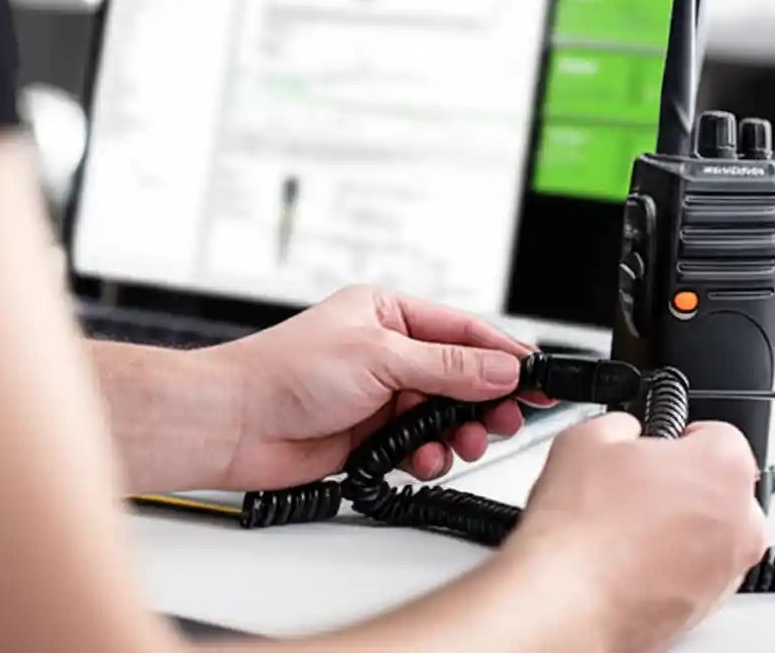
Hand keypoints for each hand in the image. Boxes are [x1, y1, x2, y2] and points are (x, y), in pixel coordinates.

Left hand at [192, 285, 548, 490]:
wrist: (235, 423)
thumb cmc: (285, 372)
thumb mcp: (380, 356)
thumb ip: (447, 367)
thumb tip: (501, 368)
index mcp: (389, 314)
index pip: (464, 333)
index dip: (504, 356)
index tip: (539, 377)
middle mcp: (387, 353)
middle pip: (460, 378)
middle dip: (485, 401)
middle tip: (506, 420)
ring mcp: (380, 396)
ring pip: (443, 417)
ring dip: (457, 433)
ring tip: (462, 443)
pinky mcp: (370, 436)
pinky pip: (417, 447)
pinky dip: (426, 456)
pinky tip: (419, 460)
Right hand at [504, 415, 766, 651]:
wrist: (567, 601)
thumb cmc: (582, 528)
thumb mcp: (589, 437)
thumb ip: (623, 424)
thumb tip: (625, 433)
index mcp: (724, 467)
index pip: (717, 434)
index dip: (676, 436)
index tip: (654, 445)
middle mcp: (740, 521)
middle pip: (719, 487)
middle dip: (680, 484)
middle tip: (633, 486)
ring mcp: (727, 570)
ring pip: (708, 534)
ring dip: (675, 527)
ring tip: (621, 528)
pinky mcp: (705, 608)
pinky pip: (693, 573)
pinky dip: (667, 566)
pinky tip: (623, 560)